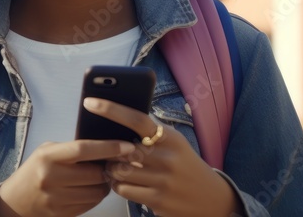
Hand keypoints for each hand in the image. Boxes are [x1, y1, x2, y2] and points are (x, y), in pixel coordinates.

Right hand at [0, 139, 135, 216]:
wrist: (16, 200)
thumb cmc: (35, 170)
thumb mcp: (47, 152)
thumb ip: (71, 149)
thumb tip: (105, 147)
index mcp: (48, 156)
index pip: (83, 149)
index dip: (108, 148)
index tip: (126, 146)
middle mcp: (52, 177)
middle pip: (95, 173)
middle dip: (109, 168)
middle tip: (115, 163)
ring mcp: (57, 198)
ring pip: (97, 191)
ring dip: (105, 184)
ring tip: (101, 176)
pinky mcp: (63, 213)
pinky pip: (91, 204)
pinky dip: (97, 195)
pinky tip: (91, 188)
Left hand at [83, 97, 240, 216]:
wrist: (212, 199)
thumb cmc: (182, 165)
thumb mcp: (173, 144)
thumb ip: (148, 133)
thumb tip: (112, 119)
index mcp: (171, 138)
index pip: (137, 119)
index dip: (111, 109)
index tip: (90, 101)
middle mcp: (168, 158)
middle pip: (122, 148)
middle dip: (108, 149)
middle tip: (104, 149)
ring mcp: (164, 181)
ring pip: (119, 170)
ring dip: (110, 168)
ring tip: (113, 166)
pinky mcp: (159, 200)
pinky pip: (124, 189)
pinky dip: (117, 184)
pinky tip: (122, 181)